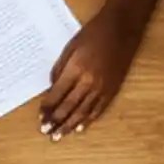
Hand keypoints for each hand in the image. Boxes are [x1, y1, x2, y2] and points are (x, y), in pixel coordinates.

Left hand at [38, 8, 140, 138]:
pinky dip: (88, 120)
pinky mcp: (113, 89)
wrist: (122, 28)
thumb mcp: (70, 47)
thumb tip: (52, 88)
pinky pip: (99, 109)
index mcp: (76, 69)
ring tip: (59, 135)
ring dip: (70, 125)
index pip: (57, 94)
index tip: (40, 117)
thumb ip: (59, 69)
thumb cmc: (94, 33)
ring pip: (83, 112)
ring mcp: (102, 87)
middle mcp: (89, 81)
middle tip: (46, 132)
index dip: (47, 108)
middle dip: (56, 121)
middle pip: (69, 107)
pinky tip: (80, 127)